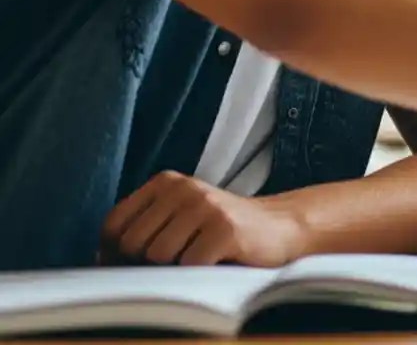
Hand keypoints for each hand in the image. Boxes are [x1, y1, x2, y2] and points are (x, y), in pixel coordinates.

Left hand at [100, 171, 308, 266]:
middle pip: (133, 244)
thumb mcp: (178, 217)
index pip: (113, 225)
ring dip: (178, 267)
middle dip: (150, 263)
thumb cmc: (220, 230)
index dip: (116, 254)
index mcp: (166, 182)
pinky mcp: (225, 229)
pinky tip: (219, 259)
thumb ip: (141, 230)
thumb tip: (98, 259)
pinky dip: (201, 272)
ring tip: (201, 255)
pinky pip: (189, 265)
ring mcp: (206, 206)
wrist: (280, 227)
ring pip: (158, 256)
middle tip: (181, 257)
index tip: (137, 264)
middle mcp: (184, 188)